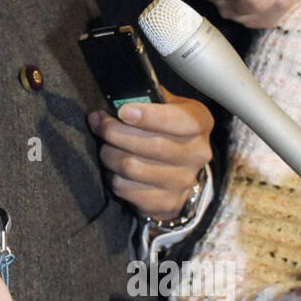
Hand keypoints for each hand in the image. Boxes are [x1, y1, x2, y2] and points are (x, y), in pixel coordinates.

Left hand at [88, 93, 212, 221]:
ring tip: (106, 147)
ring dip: (109, 154)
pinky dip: (112, 177)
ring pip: (131, 167)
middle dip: (114, 132)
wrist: (179, 171)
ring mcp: (184, 181)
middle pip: (148, 144)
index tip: (124, 111)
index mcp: (200, 123)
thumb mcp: (165, 106)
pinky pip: (124, 188)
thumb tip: (113, 98)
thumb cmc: (166, 131)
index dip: (148, 116)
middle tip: (101, 125)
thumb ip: (143, 99)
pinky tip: (115, 169)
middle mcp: (197, 153)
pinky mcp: (166, 202)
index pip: (178, 120)